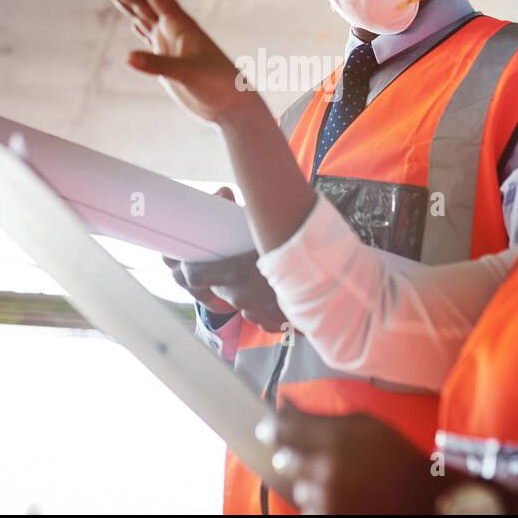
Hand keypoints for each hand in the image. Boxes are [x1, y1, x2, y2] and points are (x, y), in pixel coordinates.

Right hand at [98, 0, 254, 126]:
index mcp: (181, 25)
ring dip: (126, 0)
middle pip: (143, 0)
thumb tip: (127, 58)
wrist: (231, 105)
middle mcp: (174, 29)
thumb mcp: (186, 74)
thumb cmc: (218, 85)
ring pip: (143, 15)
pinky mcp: (168, 59)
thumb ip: (157, 64)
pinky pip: (148, 36)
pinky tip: (131, 20)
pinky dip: (137, 25)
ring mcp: (170, 44)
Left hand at [163, 190, 287, 330]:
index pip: (194, 275)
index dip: (185, 267)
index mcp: (236, 271)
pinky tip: (274, 292)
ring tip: (260, 275)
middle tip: (231, 262)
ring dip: (243, 290)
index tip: (182, 260)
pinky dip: (261, 304)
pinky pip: (257, 315)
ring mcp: (256, 312)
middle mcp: (241, 295)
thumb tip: (222, 193)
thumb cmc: (301, 248)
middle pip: (218, 288)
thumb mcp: (268, 227)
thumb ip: (241, 215)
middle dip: (221, 277)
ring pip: (238, 301)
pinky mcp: (272, 323)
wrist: (335, 286)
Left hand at [258, 401, 442, 513]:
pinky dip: (323, 505)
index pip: (282, 431)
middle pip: (283, 461)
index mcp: (335, 440)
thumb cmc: (396, 451)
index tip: (267, 428)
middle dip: (294, 456)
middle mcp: (327, 472)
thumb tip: (283, 404)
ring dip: (311, 484)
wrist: (424, 493)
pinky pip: (311, 510)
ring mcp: (329, 501)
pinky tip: (345, 496)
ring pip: (299, 489)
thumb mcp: (362, 422)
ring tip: (341, 480)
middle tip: (315, 456)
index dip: (271, 428)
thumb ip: (319, 416)